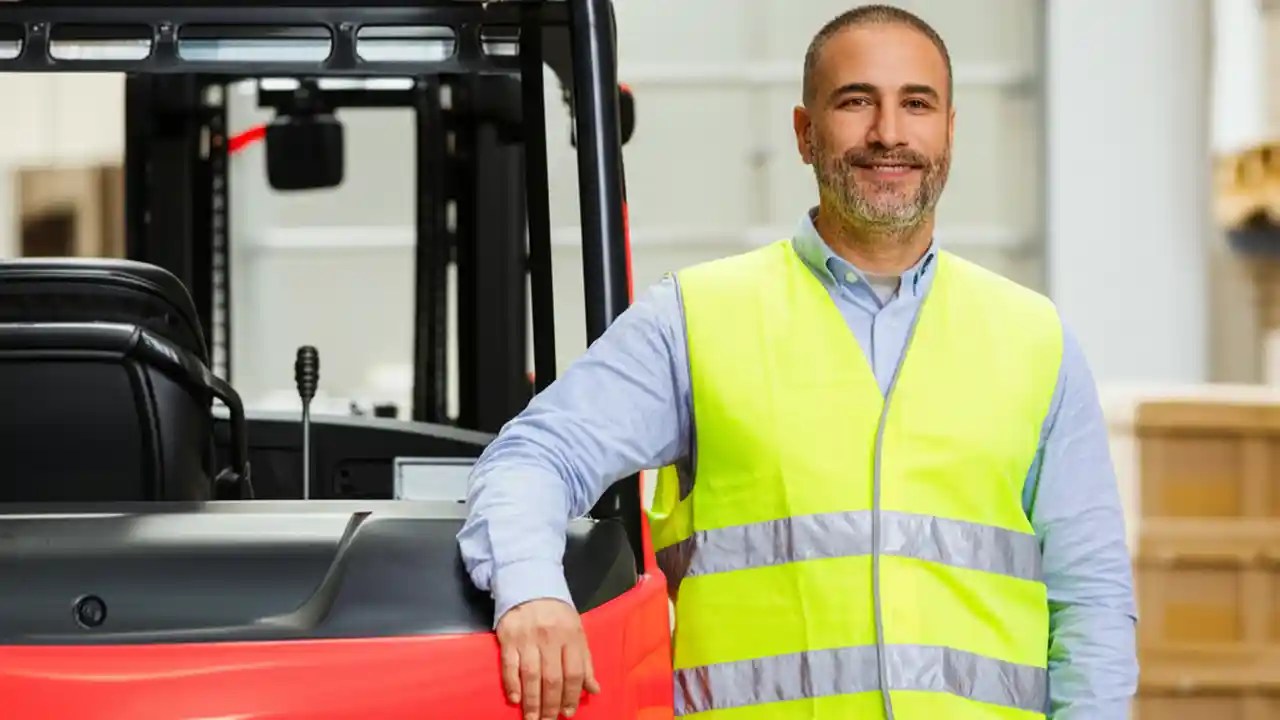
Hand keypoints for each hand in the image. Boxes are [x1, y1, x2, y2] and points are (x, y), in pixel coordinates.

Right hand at [496, 598, 600, 719]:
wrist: (529, 585)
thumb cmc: (557, 614)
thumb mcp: (577, 632)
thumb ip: (585, 661)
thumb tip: (594, 689)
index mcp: (571, 636)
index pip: (574, 672)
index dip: (572, 696)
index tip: (568, 712)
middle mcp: (550, 638)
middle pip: (552, 678)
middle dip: (551, 704)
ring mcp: (528, 638)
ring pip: (531, 675)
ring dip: (532, 701)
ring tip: (533, 718)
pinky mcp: (508, 637)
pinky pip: (509, 665)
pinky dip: (512, 684)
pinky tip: (516, 699)